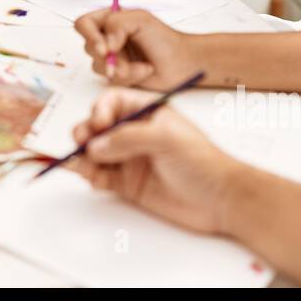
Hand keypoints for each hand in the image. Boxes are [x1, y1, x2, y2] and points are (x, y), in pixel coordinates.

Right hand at [68, 87, 238, 235]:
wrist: (220, 199)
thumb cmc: (202, 160)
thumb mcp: (167, 138)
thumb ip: (128, 138)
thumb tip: (96, 145)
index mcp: (146, 111)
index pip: (112, 102)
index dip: (100, 110)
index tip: (98, 123)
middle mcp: (134, 132)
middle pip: (97, 126)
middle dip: (85, 132)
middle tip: (82, 143)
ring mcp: (129, 158)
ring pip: (94, 152)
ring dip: (82, 155)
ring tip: (80, 163)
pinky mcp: (127, 183)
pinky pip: (100, 175)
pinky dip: (89, 175)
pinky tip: (90, 176)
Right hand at [75, 8, 197, 87]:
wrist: (180, 63)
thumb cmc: (164, 38)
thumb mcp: (141, 20)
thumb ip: (117, 24)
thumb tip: (105, 44)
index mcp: (109, 19)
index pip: (84, 24)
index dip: (89, 36)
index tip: (104, 49)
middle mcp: (107, 37)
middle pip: (89, 47)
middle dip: (110, 58)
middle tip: (126, 63)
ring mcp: (111, 56)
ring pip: (98, 66)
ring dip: (121, 68)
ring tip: (143, 67)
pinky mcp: (117, 73)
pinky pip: (110, 79)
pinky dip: (128, 77)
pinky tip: (143, 71)